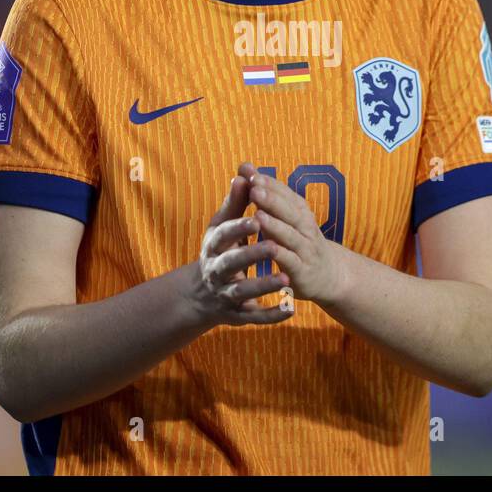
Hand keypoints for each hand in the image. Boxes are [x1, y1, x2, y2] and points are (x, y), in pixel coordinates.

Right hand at [188, 173, 294, 327]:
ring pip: (243, 292)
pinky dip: (271, 315)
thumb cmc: (219, 251)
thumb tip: (244, 174)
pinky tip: (290, 309)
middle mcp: (216, 271)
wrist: (201, 295)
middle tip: (272, 246)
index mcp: (214, 246)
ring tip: (284, 279)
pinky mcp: (237, 315)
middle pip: (232, 263)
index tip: (257, 218)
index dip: (239, 227)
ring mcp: (225, 294)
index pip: (224, 234)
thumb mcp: (222, 227)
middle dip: (251, 255)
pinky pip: (254, 317)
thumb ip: (235, 203)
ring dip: (263, 286)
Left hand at [238, 162, 350, 306]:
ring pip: (290, 235)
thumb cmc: (300, 241)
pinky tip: (268, 249)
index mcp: (300, 212)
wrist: (329, 275)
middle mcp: (305, 228)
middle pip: (289, 211)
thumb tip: (244, 166)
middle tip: (254, 187)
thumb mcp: (286, 217)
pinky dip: (281, 255)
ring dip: (275, 225)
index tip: (250, 172)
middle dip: (272, 199)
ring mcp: (306, 249)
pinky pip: (292, 261)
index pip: (285, 194)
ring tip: (258, 215)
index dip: (269, 183)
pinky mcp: (302, 271)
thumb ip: (266, 194)